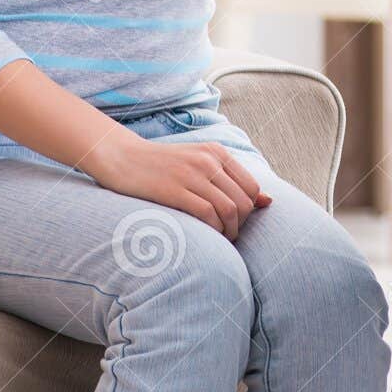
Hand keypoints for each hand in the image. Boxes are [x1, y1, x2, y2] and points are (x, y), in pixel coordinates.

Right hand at [86, 129, 271, 240]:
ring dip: (229, 231)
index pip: (252, 187)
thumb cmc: (164, 165)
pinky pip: (207, 214)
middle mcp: (209, 161)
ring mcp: (192, 175)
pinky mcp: (175, 190)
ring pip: (229, 210)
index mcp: (218, 152)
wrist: (123, 158)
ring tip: (221, 240)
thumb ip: (232, 179)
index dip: (249, 210)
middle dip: (241, 224)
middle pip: (243, 201)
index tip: (236, 222)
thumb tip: (268, 201)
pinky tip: (207, 236)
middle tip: (228, 235)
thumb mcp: (202, 163)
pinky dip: (213, 230)